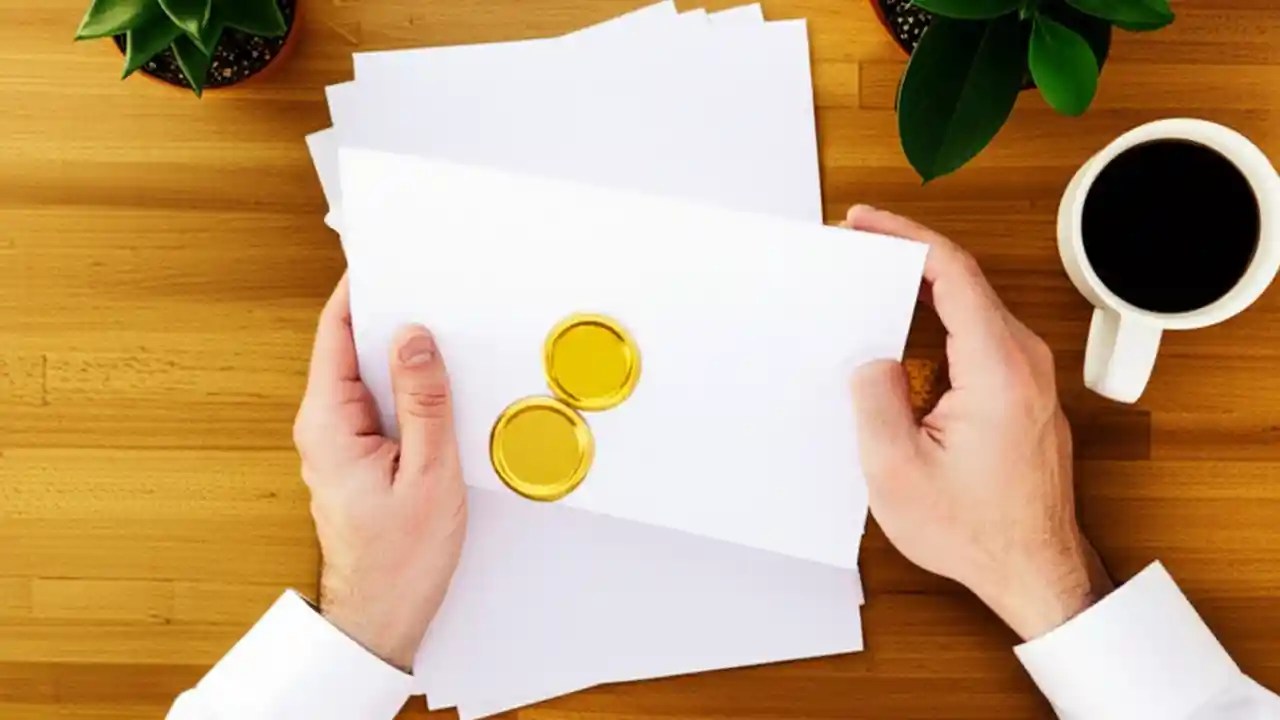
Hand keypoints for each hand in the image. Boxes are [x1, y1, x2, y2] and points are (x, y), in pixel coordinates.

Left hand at [293, 276, 466, 669]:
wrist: (381, 618)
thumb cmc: (399, 559)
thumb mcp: (428, 474)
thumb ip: (424, 401)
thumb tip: (415, 338)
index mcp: (328, 422)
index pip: (335, 333)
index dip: (360, 290)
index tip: (388, 259)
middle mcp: (324, 426)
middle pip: (352, 349)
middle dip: (392, 318)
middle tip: (434, 291)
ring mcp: (339, 443)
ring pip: (370, 378)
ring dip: (404, 356)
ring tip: (446, 334)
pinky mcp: (358, 457)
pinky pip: (380, 405)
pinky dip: (408, 389)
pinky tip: (440, 387)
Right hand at [844, 206, 1112, 640]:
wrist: (1035, 571)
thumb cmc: (978, 531)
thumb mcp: (896, 471)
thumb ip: (875, 399)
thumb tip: (871, 358)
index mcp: (996, 370)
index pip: (954, 273)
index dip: (905, 237)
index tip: (867, 223)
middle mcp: (1024, 363)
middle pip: (966, 281)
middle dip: (908, 255)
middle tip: (859, 245)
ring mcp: (1031, 377)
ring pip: (975, 307)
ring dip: (924, 288)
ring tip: (874, 282)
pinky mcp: (1025, 393)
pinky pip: (983, 335)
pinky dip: (943, 318)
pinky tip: (908, 329)